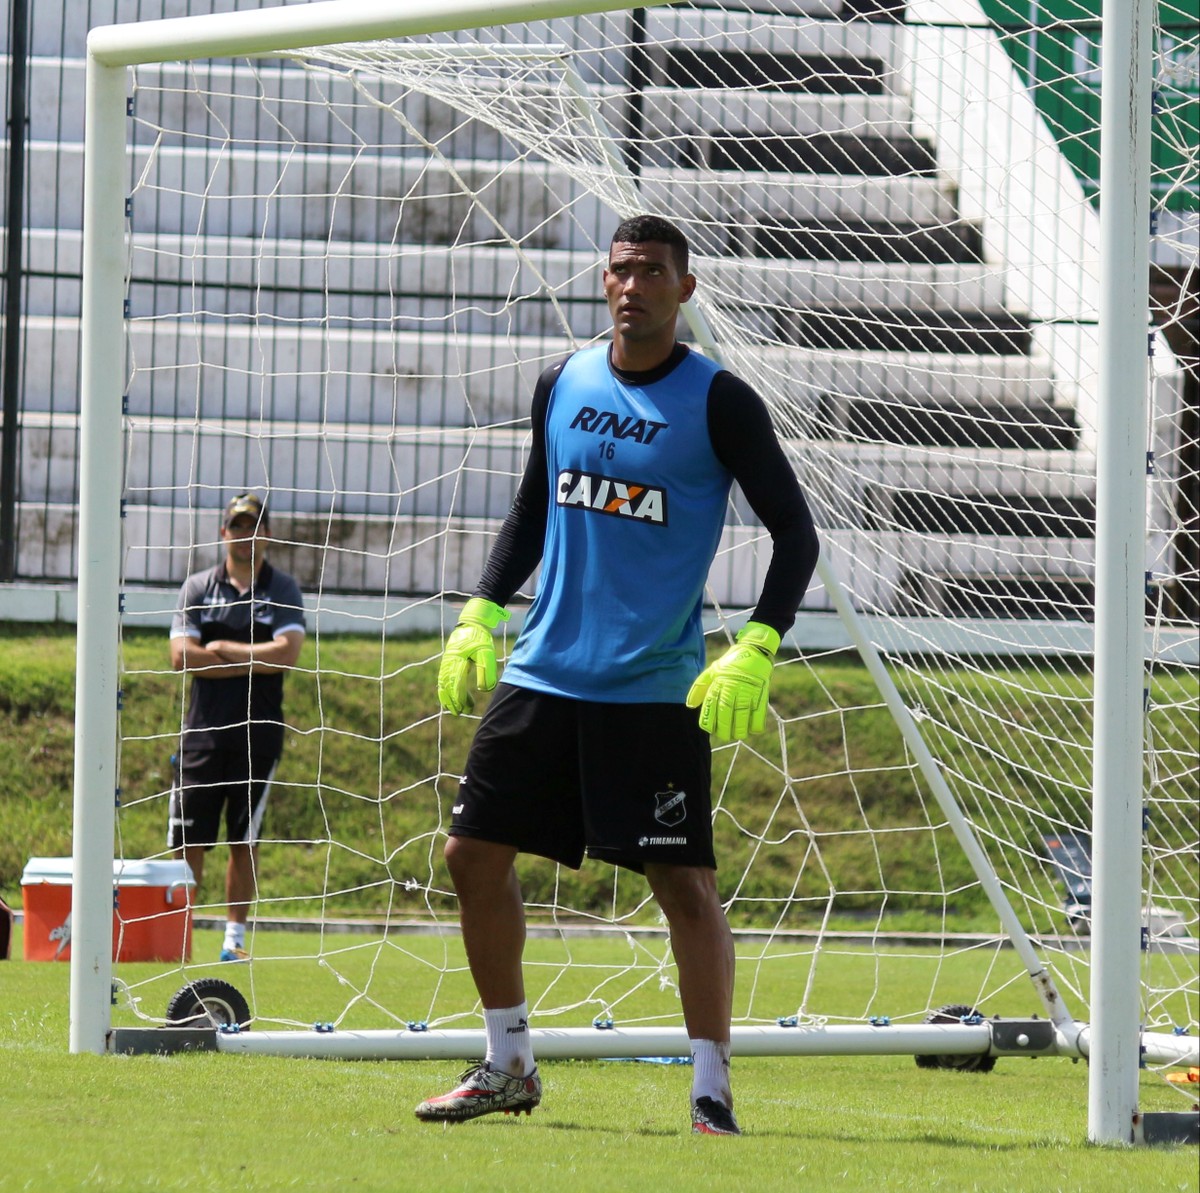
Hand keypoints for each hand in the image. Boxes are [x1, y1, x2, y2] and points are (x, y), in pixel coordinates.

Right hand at [437, 598, 510, 714]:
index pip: (456, 682)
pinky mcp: (447, 662)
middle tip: (458, 713)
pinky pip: (443, 679)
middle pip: (446, 685)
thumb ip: (486, 671)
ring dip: (448, 697)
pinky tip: (454, 697)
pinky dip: (447, 690)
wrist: (471, 624)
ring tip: (456, 709)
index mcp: (457, 659)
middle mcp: (448, 661)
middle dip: (451, 700)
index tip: (462, 708)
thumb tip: (484, 690)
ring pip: (443, 683)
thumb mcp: (487, 653)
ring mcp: (446, 661)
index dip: (458, 697)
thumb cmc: (480, 639)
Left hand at [686, 622, 780, 741]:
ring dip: (740, 728)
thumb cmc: (731, 663)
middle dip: (724, 727)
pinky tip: (752, 730)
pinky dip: (756, 723)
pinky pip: (759, 711)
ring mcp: (748, 689)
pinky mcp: (761, 691)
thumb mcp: (712, 671)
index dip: (709, 719)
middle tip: (724, 736)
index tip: (709, 729)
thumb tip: (690, 705)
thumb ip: (700, 688)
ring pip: (742, 713)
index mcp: (719, 682)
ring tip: (738, 735)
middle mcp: (732, 686)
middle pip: (726, 710)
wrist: (754, 650)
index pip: (711, 704)